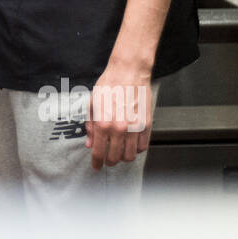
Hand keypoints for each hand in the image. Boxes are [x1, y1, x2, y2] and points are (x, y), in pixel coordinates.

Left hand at [85, 56, 155, 170]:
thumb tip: (90, 143)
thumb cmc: (109, 85)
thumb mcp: (92, 104)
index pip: (99, 153)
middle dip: (109, 161)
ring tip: (119, 152)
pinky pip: (143, 147)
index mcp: (103, 124)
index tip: (96, 167)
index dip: (96, 163)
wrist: (128, 72)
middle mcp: (119, 128)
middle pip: (115, 158)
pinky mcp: (147, 125)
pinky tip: (130, 144)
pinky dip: (136, 150)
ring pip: (130, 156)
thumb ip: (91, 126)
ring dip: (123, 157)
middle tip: (106, 158)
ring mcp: (135, 128)